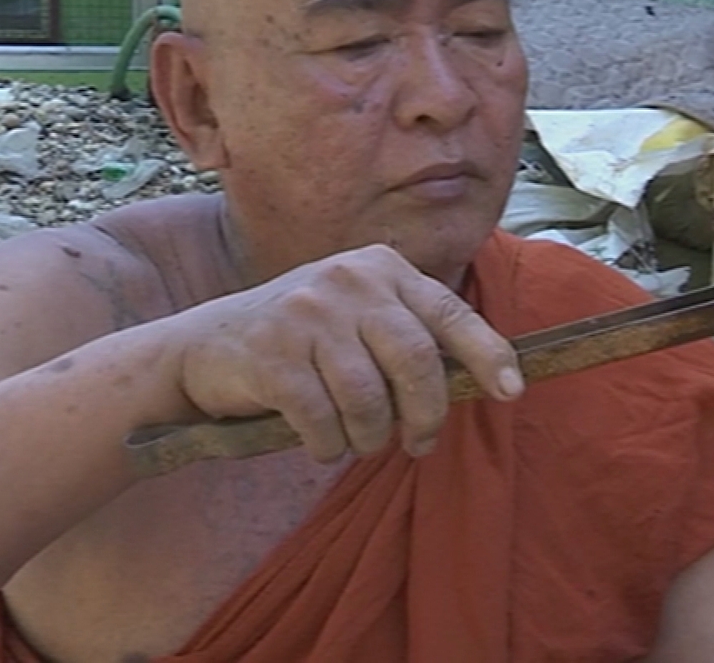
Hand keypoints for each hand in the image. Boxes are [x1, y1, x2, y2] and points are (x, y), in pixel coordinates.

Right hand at [162, 244, 523, 462]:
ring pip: (369, 398)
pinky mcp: (271, 353)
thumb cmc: (299, 343)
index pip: (449, 312)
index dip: (487, 354)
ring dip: (371, 438)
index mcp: (380, 268)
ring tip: (359, 443)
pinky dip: (328, 445)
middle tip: (418, 444)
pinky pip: (322, 419)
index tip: (512, 391)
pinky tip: (320, 443)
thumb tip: (482, 379)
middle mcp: (347, 280)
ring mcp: (307, 313)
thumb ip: (408, 334)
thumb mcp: (357, 317)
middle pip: (415, 360)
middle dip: (425, 415)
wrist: (201, 348)